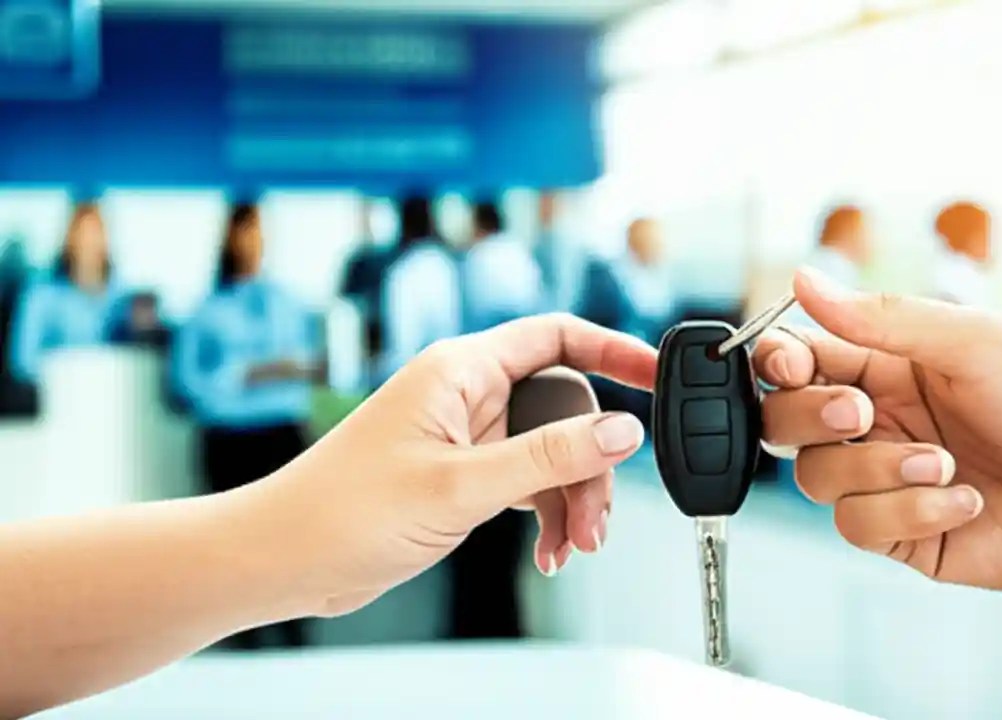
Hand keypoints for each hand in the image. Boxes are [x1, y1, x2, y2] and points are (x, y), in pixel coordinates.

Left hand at [246, 314, 654, 615]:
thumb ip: (548, 456)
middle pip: (564, 407)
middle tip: (596, 517)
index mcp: (461, 369)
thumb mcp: (462, 485)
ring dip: (571, 498)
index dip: (614, 350)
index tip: (657, 376)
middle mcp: (467, 394)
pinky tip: (548, 550)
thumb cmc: (344, 511)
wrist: (285, 560)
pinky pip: (528, 481)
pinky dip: (546, 514)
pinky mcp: (462, 472)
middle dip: (590, 462)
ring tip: (573, 545)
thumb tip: (621, 429)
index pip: (557, 336)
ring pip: (551, 451)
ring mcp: (466, 435)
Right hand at [755, 268, 1001, 593]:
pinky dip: (909, 513)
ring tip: (945, 465)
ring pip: (815, 477)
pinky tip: (964, 501)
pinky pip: (856, 525)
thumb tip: (802, 279)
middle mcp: (877, 419)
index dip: (775, 360)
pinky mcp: (900, 532)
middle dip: (813, 417)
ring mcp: (884, 479)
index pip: (798, 356)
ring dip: (877, 470)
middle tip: (862, 414)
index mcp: (886, 364)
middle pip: (785, 420)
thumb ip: (880, 317)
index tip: (789, 365)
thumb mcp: (972, 342)